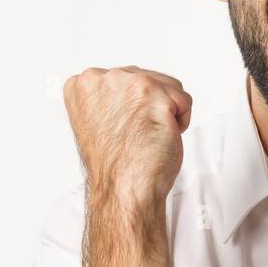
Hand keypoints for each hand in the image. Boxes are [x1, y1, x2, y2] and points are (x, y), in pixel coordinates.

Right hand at [63, 67, 192, 210]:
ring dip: (166, 112)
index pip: (127, 77)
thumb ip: (110, 97)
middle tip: (135, 134)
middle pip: (149, 78)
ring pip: (169, 87)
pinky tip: (160, 135)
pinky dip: (181, 121)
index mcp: (83, 84)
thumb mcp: (98, 119)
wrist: (123, 189)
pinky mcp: (153, 93)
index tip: (122, 127)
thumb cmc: (115, 164)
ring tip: (146, 135)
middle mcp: (103, 78)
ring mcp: (128, 83)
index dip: (133, 106)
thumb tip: (128, 90)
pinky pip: (184, 100)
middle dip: (150, 107)